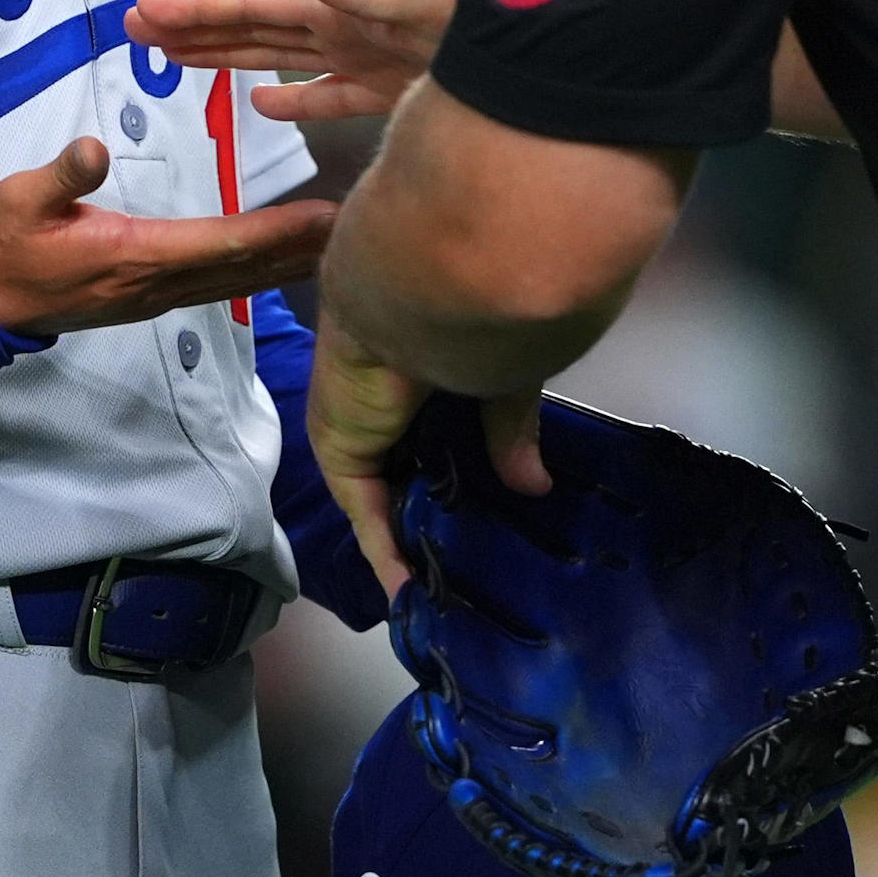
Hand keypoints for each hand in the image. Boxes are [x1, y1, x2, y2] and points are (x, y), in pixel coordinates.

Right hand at [0, 136, 333, 337]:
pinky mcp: (147, 296)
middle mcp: (155, 282)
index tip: (323, 216)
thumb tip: (94, 148)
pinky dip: (256, 271)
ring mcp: (153, 295)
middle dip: (301, 248)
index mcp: (132, 255)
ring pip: (235, 281)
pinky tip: (279, 260)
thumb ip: (59, 177)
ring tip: (334, 242)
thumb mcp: (15, 200)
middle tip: (358, 228)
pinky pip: (217, 284)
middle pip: (244, 267)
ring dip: (285, 263)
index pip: (220, 242)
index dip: (275, 230)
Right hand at [126, 0, 469, 123]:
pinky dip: (297, 101)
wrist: (554, 56)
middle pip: (254, 24)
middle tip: (134, 29)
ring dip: (228, 55)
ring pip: (281, 55)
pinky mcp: (394, 87)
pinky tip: (267, 105)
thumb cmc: (498, 18)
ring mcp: (368, 53)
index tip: (143, 9)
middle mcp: (348, 20)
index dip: (198, 5)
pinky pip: (331, 95)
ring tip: (175, 57)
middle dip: (195, 25)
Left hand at [306, 322, 547, 598]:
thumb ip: (513, 431)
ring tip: (440, 585)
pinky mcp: (341, 448)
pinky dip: (385, 550)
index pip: (436, 430)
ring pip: (384, 492)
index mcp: (427, 367)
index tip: (485, 509)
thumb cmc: (470, 315)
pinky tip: (408, 590)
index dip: (458, 468)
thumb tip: (536, 486)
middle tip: (468, 559)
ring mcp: (359, 424)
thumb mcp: (504, 378)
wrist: (419, 285)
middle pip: (408, 467)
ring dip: (409, 535)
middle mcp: (386, 396)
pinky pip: (364, 510)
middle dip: (433, 509)